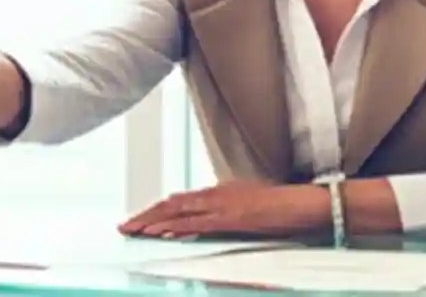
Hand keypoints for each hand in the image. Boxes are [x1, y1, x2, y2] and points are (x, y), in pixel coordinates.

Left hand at [118, 181, 329, 238]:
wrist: (301, 203)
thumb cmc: (278, 206)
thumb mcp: (245, 205)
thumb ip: (224, 212)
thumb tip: (206, 222)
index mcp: (216, 192)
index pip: (178, 201)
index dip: (155, 211)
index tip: (138, 220)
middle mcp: (213, 195)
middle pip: (170, 205)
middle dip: (145, 216)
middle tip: (124, 227)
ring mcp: (219, 205)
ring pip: (177, 212)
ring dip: (152, 222)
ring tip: (133, 230)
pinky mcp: (228, 218)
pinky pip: (195, 223)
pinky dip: (175, 227)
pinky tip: (161, 233)